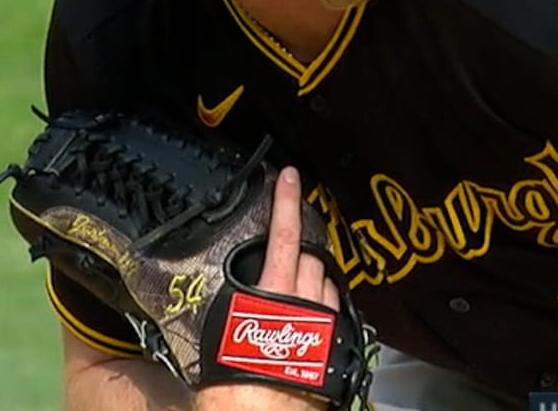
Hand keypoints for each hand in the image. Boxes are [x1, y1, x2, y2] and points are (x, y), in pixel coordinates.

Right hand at [194, 166, 333, 410]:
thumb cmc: (233, 380)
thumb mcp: (223, 327)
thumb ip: (234, 299)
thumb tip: (229, 290)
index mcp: (271, 291)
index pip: (284, 234)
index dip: (288, 201)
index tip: (291, 176)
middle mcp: (303, 300)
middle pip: (311, 255)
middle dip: (302, 247)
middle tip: (291, 243)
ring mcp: (323, 320)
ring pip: (326, 280)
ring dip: (315, 273)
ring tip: (299, 279)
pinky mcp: (333, 341)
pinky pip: (334, 309)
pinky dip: (325, 301)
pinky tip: (314, 308)